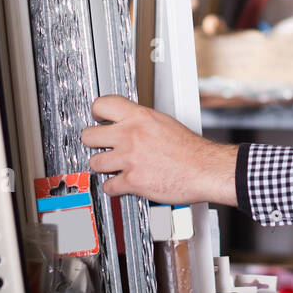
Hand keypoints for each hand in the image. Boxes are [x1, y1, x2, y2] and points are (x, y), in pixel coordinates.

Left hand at [80, 94, 238, 205]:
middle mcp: (131, 135)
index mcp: (140, 117)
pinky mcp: (132, 181)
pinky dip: (114, 188)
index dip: (96, 113)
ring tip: (114, 167)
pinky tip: (123, 184)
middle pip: (88, 136)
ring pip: (94, 163)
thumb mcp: (165, 122)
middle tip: (101, 146)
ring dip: (103, 167)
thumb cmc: (191, 150)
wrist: (205, 169)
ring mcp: (129, 159)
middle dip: (93, 143)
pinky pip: (108, 186)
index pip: (102, 104)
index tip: (98, 119)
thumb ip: (142, 122)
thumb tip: (130, 123)